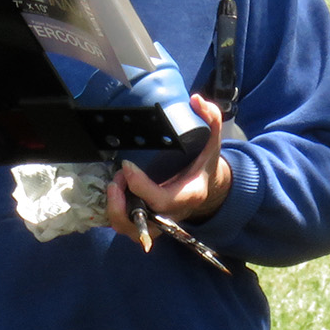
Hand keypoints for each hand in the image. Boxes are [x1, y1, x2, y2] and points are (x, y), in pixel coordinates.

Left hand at [106, 96, 232, 244]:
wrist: (211, 191)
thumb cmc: (207, 166)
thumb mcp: (213, 142)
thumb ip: (211, 119)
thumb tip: (195, 100)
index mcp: (187, 196)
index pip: (160, 200)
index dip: (139, 186)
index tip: (127, 165)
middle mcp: (171, 215)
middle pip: (140, 226)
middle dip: (120, 205)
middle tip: (117, 178)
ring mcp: (158, 222)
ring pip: (130, 230)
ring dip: (115, 210)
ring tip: (115, 184)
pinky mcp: (149, 222)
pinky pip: (127, 225)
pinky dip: (115, 211)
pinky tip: (116, 190)